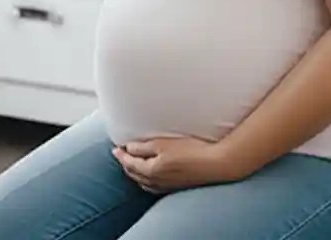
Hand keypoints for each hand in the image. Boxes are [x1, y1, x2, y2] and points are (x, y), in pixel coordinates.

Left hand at [113, 137, 242, 194]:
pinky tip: (149, 175)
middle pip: (134, 174)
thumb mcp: (162, 144)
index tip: (115, 147)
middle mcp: (156, 181)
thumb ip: (142, 147)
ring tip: (132, 163)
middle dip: (125, 163)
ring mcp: (166, 186)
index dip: (121, 154)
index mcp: (150, 170)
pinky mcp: (175, 187)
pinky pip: (153, 186)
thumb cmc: (190, 150)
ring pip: (143, 182)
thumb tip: (127, 148)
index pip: (129, 163)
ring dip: (135, 172)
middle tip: (121, 154)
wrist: (215, 164)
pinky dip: (146, 180)